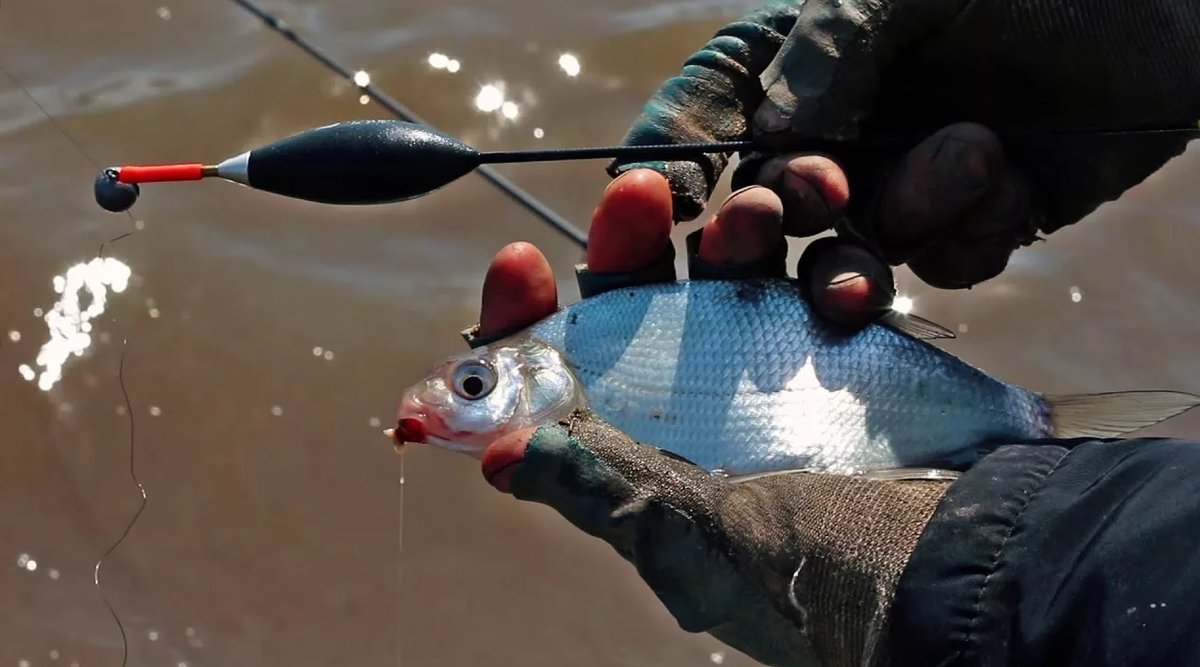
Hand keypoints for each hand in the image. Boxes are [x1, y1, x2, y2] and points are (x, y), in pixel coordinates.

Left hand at [468, 170, 953, 666]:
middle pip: (635, 308)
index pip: (561, 381)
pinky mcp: (841, 355)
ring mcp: (770, 379)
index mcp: (640, 460)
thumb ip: (599, 485)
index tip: (520, 260)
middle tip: (637, 193)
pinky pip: (814, 282)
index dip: (527, 321)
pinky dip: (822, 262)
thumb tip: (499, 454)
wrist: (958, 572)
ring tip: (756, 216)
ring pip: (724, 278)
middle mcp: (696, 413)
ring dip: (729, 233)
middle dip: (626, 240)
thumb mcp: (689, 542)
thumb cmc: (809, 575)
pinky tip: (841, 282)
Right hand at [607, 0, 1198, 291]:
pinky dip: (976, 227)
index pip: (702, 121)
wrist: (1156, 19)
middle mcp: (832, 138)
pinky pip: (941, 265)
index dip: (676, 165)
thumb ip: (832, 52)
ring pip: (853, 252)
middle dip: (772, 215)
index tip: (671, 199)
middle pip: (760, 212)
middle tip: (804, 197)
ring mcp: (893, 191)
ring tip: (971, 152)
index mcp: (793, 68)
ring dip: (905, 216)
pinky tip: (1017, 174)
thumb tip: (772, 140)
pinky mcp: (959, 230)